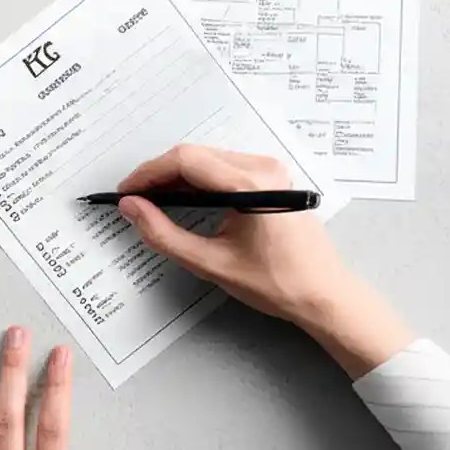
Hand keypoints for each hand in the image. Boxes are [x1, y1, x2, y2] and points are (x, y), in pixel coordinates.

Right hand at [116, 145, 412, 378]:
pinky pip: (223, 167)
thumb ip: (163, 234)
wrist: (325, 294)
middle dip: (158, 175)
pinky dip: (196, 180)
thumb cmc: (274, 283)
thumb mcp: (210, 263)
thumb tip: (130, 208)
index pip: (184, 161)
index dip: (147, 174)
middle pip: (193, 155)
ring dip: (176, 177)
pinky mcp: (271, 177)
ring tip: (152, 203)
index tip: (124, 193)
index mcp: (249, 184)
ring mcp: (269, 169)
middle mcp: (261, 166)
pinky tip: (182, 201)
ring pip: (206, 159)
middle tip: (134, 201)